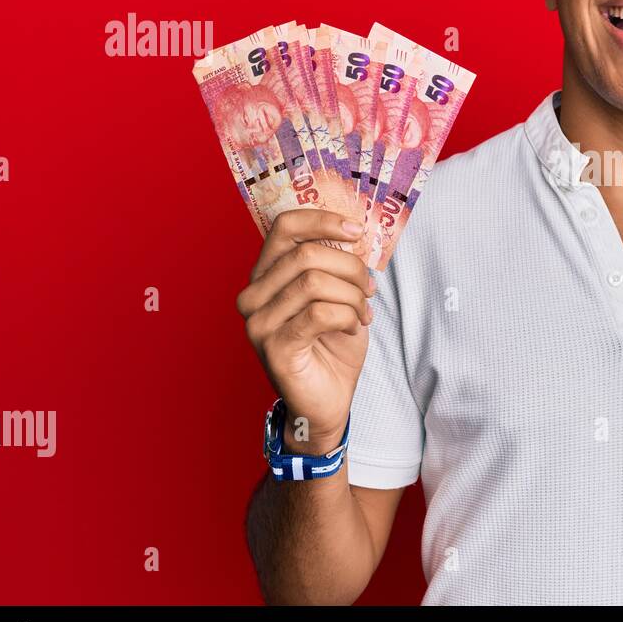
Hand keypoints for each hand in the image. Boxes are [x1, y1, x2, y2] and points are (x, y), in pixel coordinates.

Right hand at [236, 210, 376, 450]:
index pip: (285, 227)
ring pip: (315, 282)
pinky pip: (319, 313)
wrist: (327, 401)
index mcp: (265, 276)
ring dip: (352, 295)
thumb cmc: (331, 345)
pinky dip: (348, 316)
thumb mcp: (337, 294)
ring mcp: (259, 323)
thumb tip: (354, 232)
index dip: (323, 220)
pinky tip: (354, 328)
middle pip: (307, 254)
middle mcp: (253, 296)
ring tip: (363, 311)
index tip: (357, 230)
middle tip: (369, 288)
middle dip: (350, 268)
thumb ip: (336, 263)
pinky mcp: (274, 347)